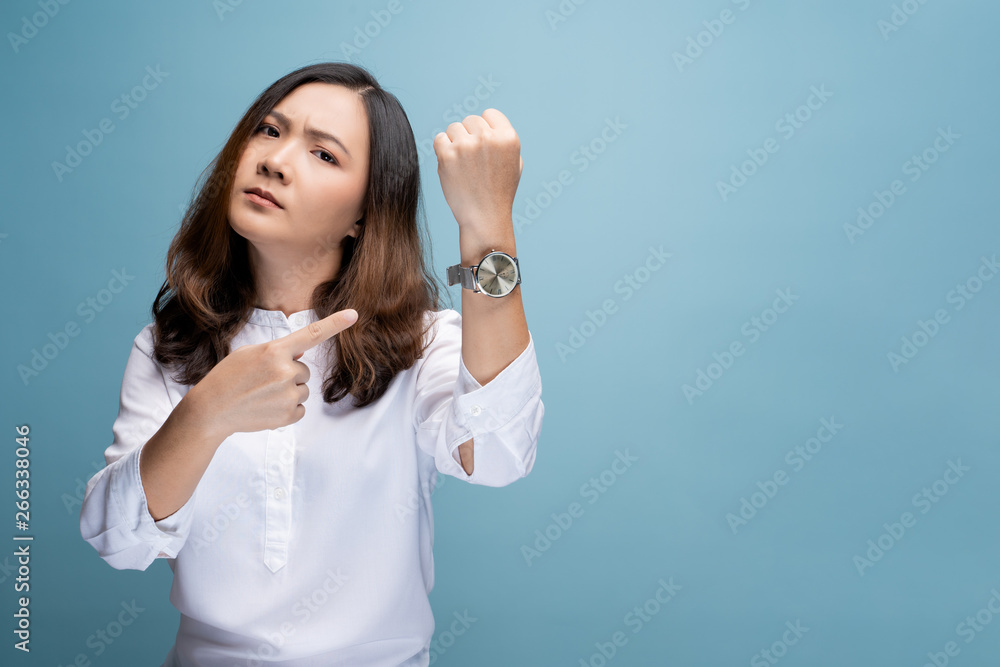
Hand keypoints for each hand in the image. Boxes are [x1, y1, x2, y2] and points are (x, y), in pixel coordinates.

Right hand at [188, 309, 358, 438]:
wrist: (211, 410)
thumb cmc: (228, 378)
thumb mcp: (249, 354)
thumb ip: (279, 352)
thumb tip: (303, 354)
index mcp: (274, 350)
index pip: (311, 334)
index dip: (335, 323)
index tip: (354, 314)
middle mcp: (285, 370)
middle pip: (304, 371)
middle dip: (289, 376)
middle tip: (263, 382)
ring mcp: (288, 394)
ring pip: (304, 390)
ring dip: (289, 393)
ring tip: (262, 396)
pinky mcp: (288, 415)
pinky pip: (301, 409)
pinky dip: (288, 410)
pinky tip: (267, 408)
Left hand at [433, 108, 522, 236]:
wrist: (484, 217)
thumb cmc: (499, 191)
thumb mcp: (514, 162)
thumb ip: (502, 139)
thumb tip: (485, 122)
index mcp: (508, 137)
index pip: (490, 114)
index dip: (486, 128)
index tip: (484, 146)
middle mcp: (488, 138)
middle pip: (471, 119)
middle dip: (470, 135)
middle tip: (472, 159)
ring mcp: (466, 145)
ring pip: (453, 128)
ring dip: (455, 142)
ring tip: (463, 164)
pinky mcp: (447, 155)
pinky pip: (439, 138)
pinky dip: (442, 149)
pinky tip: (452, 165)